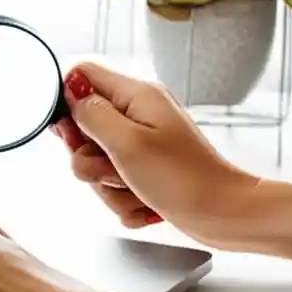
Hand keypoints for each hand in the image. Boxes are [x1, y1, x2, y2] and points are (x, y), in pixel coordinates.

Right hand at [51, 62, 258, 244]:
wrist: (224, 215)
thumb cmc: (184, 179)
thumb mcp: (127, 143)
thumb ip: (91, 114)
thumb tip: (69, 89)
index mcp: (136, 96)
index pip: (82, 76)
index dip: (67, 103)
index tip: (76, 135)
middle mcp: (138, 116)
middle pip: (83, 127)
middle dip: (89, 157)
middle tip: (114, 166)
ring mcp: (141, 144)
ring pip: (94, 162)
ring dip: (107, 185)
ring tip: (135, 187)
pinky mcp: (144, 170)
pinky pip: (112, 185)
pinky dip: (123, 199)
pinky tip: (145, 200)